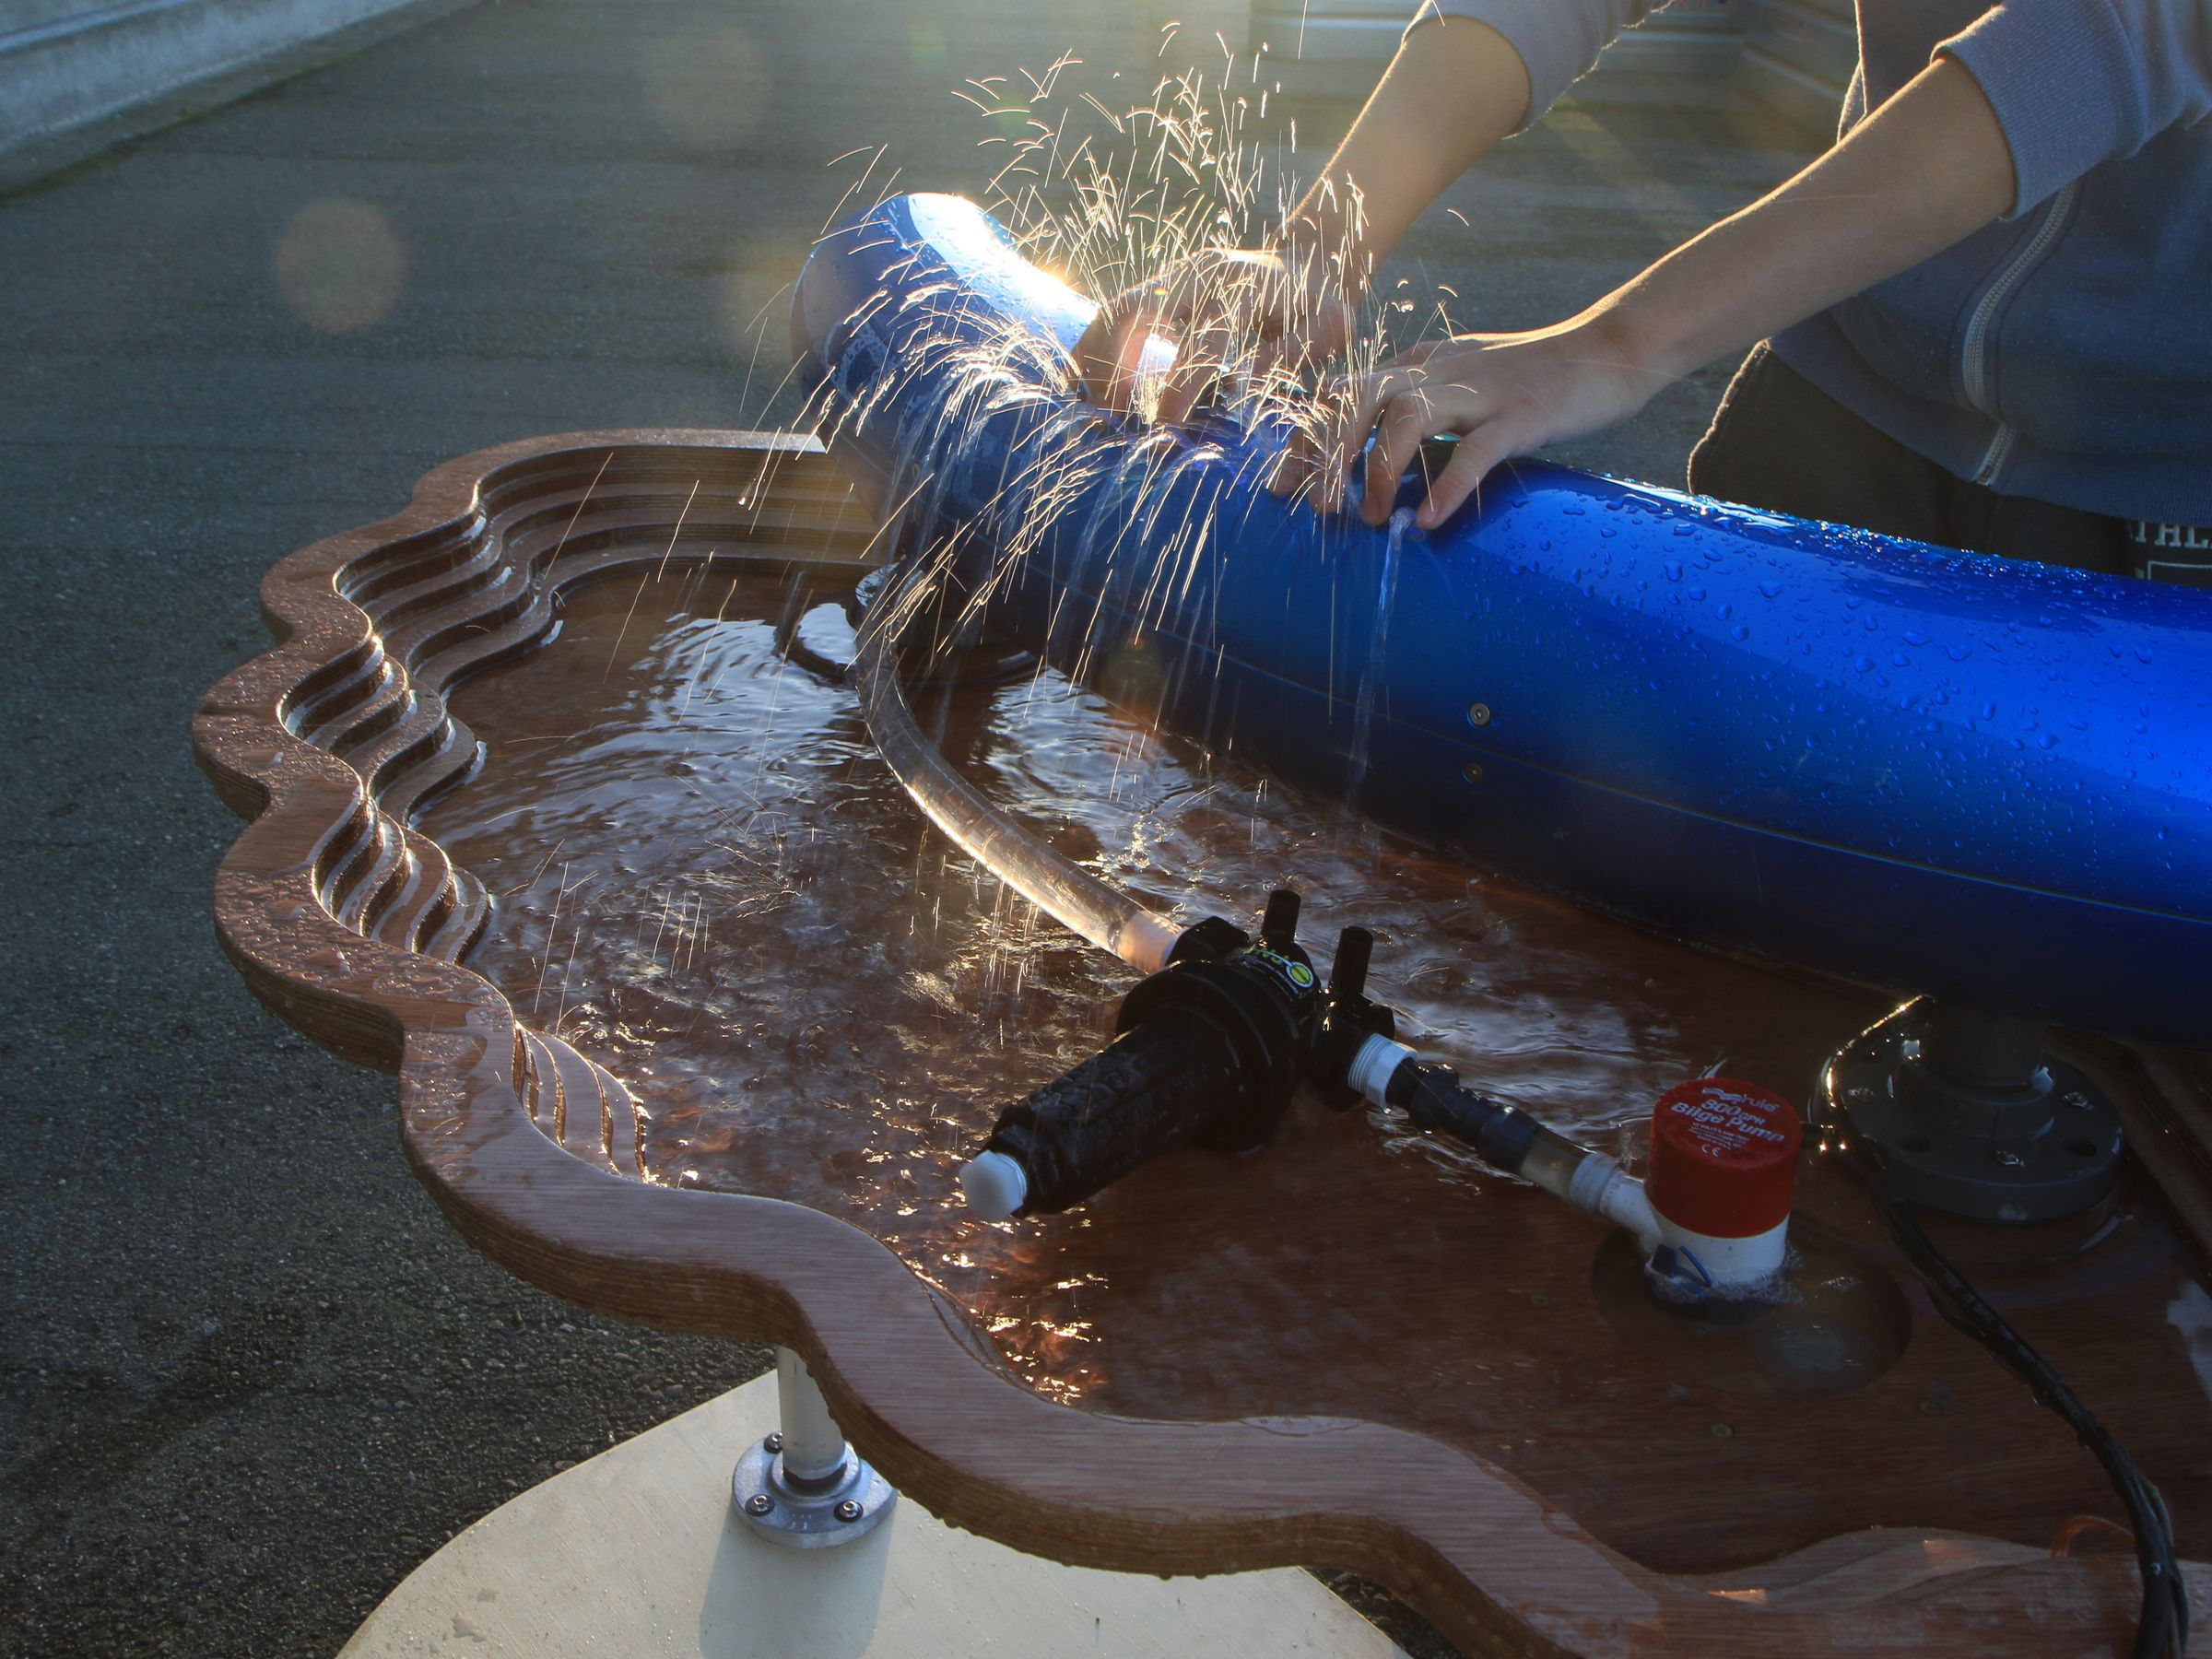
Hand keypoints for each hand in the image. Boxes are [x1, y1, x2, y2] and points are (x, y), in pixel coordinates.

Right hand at [1076, 246, 1355, 427]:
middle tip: (1107, 415)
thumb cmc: (1319, 301)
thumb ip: (1287, 355)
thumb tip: (1240, 388)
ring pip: (1120, 305)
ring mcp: (1178, 273)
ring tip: (1084, 401)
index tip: (1166, 424)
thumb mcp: (1326, 327)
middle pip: (1140, 309)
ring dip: (1096, 353)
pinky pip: (1121, 308)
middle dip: (1116, 362)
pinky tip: (1084, 379)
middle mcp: (1202, 273)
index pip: (1202, 338)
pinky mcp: (1165, 282)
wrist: (1310, 255)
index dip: (1182, 383)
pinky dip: (1098, 342)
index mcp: (1243, 286)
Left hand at [1271, 318, 1663, 528]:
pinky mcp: (1523, 414)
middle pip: (1359, 399)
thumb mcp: (1464, 384)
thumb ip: (1421, 409)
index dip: (1306, 437)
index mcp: (1421, 366)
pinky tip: (1427, 522)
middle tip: (1314, 507)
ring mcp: (1481, 391)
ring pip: (1407, 419)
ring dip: (1380, 471)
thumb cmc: (1534, 379)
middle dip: (1326, 453)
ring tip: (1371, 519)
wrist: (1613, 350)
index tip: (1280, 484)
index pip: (1343, 393)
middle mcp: (1440, 372)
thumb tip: (1376, 457)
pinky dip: (1448, 487)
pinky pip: (1476, 451)